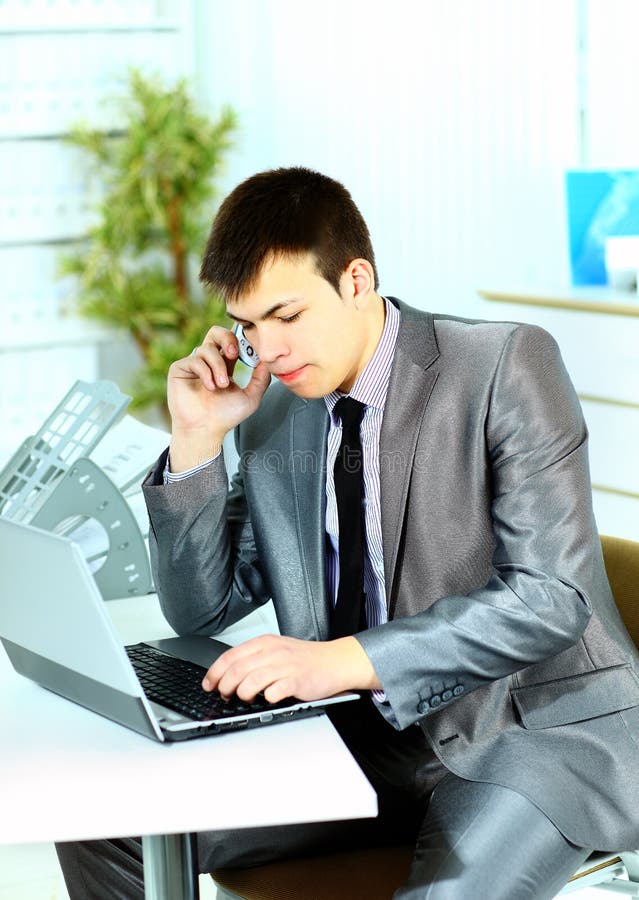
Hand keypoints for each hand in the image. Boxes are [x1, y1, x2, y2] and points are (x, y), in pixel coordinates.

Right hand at [167, 325, 270, 470]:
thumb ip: (261, 379)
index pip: (232, 342)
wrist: (205, 430)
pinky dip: (205, 372)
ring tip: (221, 385)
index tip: (250, 350)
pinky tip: (209, 386)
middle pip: (216, 332)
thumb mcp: (251, 397)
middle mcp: (208, 362)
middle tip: (234, 354)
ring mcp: (193, 364)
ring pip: (207, 348)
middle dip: (227, 339)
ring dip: (218, 366)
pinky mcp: (180, 369)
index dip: (241, 341)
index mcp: (224, 365)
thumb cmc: (225, 417)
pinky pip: (195, 360)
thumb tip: (268, 361)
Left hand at [202, 634, 381, 703]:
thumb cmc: (306, 659)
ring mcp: (285, 666)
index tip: (208, 684)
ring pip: (251, 680)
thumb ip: (255, 660)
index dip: (215, 672)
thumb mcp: (277, 651)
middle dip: (225, 686)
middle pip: (237, 670)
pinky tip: (267, 698)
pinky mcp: (297, 680)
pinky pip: (274, 691)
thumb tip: (228, 675)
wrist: (335, 661)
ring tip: (244, 698)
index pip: (230, 656)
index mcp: (265, 643)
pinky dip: (266, 698)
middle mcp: (273, 652)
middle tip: (225, 695)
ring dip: (242, 693)